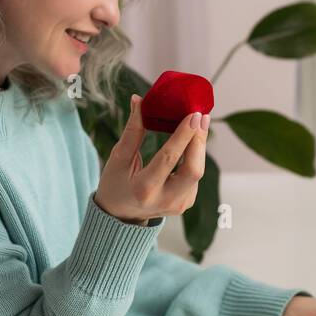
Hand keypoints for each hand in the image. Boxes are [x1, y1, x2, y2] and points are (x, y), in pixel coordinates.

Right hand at [95, 94, 209, 223]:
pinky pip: (195, 176)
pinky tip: (190, 143)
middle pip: (194, 170)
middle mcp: (165, 200)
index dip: (184, 135)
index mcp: (144, 188)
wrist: (120, 215)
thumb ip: (133, 130)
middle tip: (200, 116)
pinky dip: (194, 157)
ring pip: (197, 172)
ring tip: (197, 124)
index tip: (194, 114)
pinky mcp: (186, 204)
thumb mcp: (118, 157)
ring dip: (198, 146)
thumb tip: (139, 100)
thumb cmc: (116, 183)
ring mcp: (178, 205)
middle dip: (199, 141)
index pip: (169, 158)